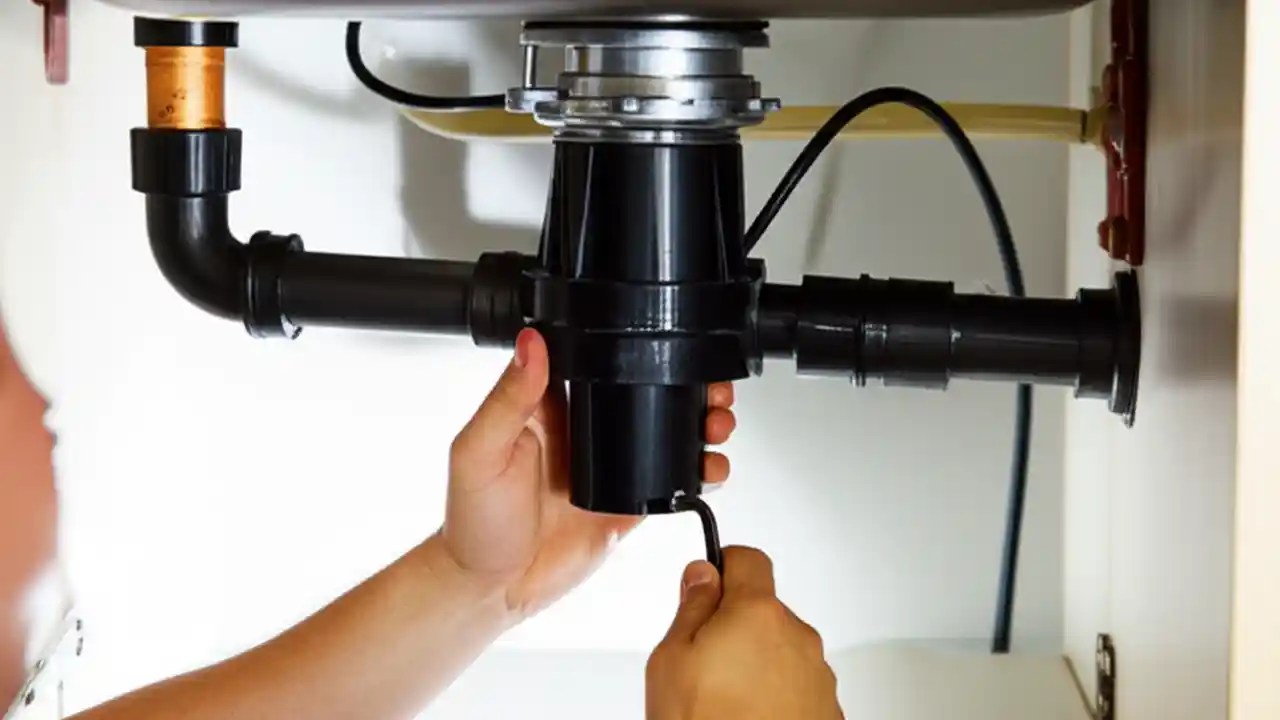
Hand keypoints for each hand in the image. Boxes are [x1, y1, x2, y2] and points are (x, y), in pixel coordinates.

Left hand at [438, 328, 736, 620]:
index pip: (597, 361)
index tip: (667, 340)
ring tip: (717, 425)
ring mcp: (609, 467)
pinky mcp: (626, 502)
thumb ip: (509, 398)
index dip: (634, 347)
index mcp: (548, 406)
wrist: (491, 589)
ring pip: (666, 433)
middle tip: (711, 390)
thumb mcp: (481, 451)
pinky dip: (698, 473)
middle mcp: (583, 431)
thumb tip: (531, 343)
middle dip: (687, 385)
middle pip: (645, 391)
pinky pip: (671, 481)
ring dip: (698, 425)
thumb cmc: (473, 522)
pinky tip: (709, 468)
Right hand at [646, 547, 842, 719]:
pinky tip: (747, 718)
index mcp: (758, 614)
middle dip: (736, 625)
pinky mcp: (827, 710)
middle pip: (764, 610)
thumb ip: (690, 607)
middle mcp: (798, 638)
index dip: (723, 566)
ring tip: (723, 702)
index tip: (707, 582)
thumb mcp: (670, 660)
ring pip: (781, 650)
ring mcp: (818, 677)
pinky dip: (775, 697)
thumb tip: (702, 576)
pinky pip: (797, 687)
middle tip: (703, 661)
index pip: (748, 559)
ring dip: (757, 664)